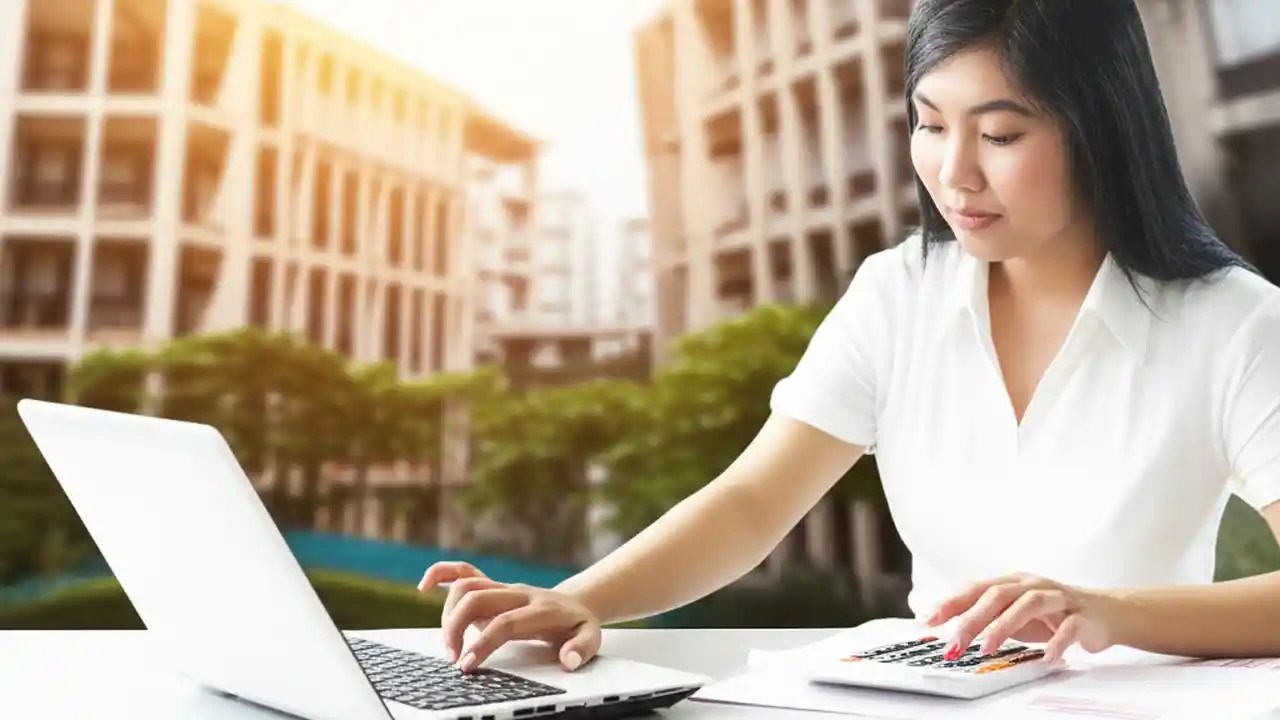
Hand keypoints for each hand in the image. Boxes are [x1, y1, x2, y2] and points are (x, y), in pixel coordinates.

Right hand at [418, 561, 601, 673]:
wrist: (576, 603)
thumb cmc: (578, 625)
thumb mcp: (590, 638)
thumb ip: (581, 649)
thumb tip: (567, 658)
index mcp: (540, 609)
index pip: (505, 622)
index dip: (482, 643)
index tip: (467, 664)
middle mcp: (518, 593)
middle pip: (477, 598)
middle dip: (456, 628)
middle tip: (454, 658)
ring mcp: (503, 587)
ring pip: (466, 586)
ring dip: (448, 614)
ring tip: (450, 645)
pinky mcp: (493, 584)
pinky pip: (464, 570)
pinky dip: (442, 573)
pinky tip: (426, 587)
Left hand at [925, 572, 1120, 664]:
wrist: (1106, 613)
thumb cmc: (1052, 614)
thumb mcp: (1014, 613)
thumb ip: (986, 617)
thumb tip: (947, 627)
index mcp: (1013, 582)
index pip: (976, 588)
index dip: (951, 602)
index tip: (928, 619)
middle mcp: (1033, 585)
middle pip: (998, 594)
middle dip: (973, 618)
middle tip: (954, 643)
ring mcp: (1059, 598)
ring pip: (1029, 604)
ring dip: (1005, 626)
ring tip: (986, 648)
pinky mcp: (1082, 617)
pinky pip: (1069, 628)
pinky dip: (1056, 642)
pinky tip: (1046, 657)